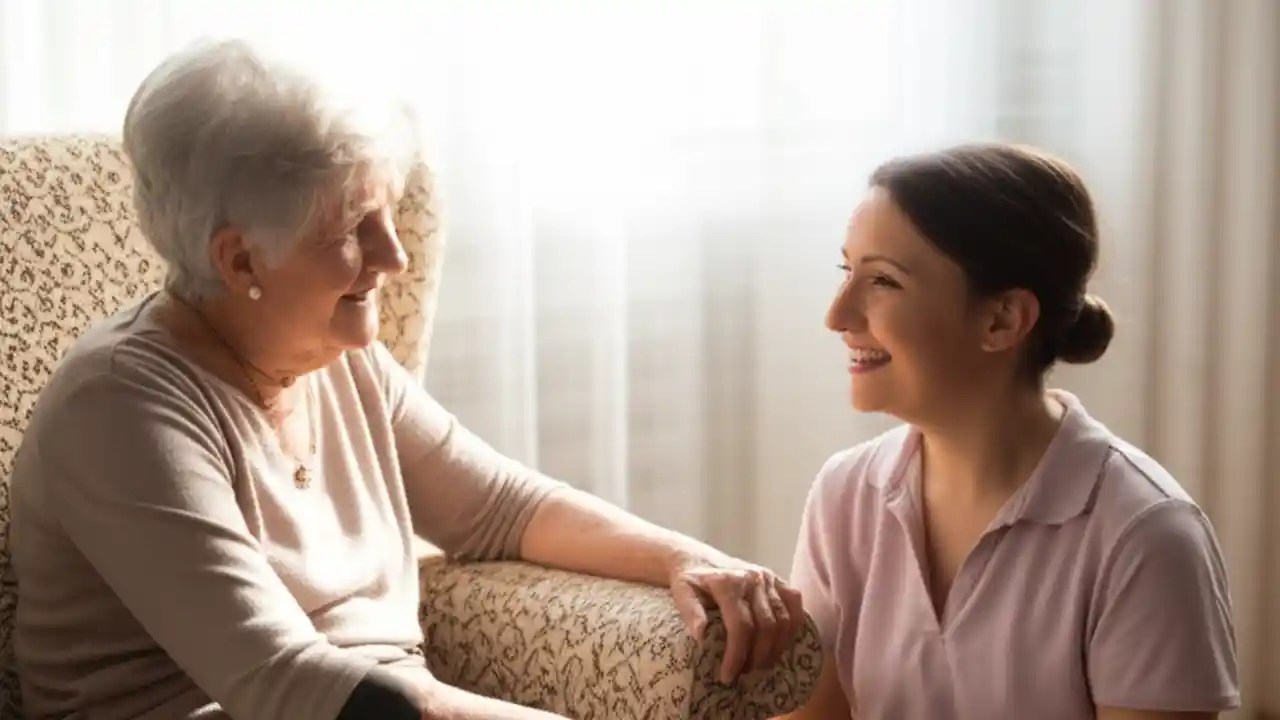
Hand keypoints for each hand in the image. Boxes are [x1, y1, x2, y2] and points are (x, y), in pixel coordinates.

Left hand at [668, 555, 804, 683]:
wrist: (698, 559)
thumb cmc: (690, 581)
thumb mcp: (682, 593)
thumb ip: (690, 612)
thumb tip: (702, 636)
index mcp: (729, 582)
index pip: (741, 625)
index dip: (737, 654)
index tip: (728, 676)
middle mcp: (753, 578)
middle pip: (766, 626)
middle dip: (758, 656)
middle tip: (745, 674)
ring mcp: (769, 578)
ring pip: (784, 619)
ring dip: (776, 648)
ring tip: (761, 665)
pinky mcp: (778, 579)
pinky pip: (795, 605)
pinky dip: (793, 627)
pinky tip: (780, 644)